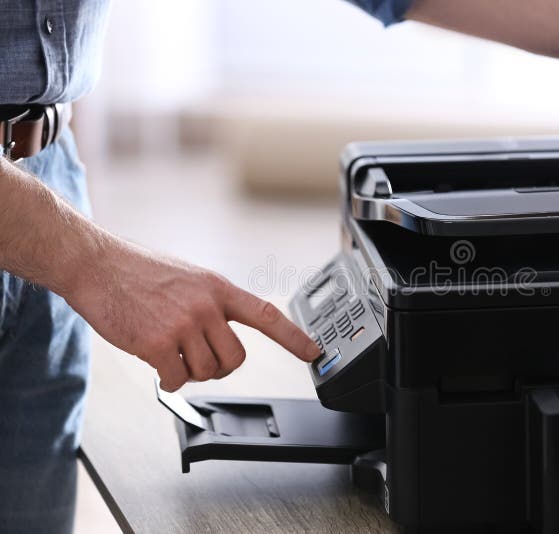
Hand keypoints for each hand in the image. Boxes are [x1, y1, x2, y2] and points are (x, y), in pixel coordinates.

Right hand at [64, 238, 319, 391]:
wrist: (97, 265)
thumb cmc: (140, 272)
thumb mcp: (190, 279)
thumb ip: (213, 305)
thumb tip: (226, 338)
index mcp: (218, 288)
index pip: (266, 314)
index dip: (293, 336)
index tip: (313, 352)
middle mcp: (207, 305)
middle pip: (236, 358)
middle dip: (220, 366)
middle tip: (198, 357)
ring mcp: (183, 324)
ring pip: (206, 372)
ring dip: (189, 371)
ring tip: (170, 350)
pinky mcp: (157, 342)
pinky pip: (176, 379)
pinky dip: (167, 379)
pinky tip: (156, 363)